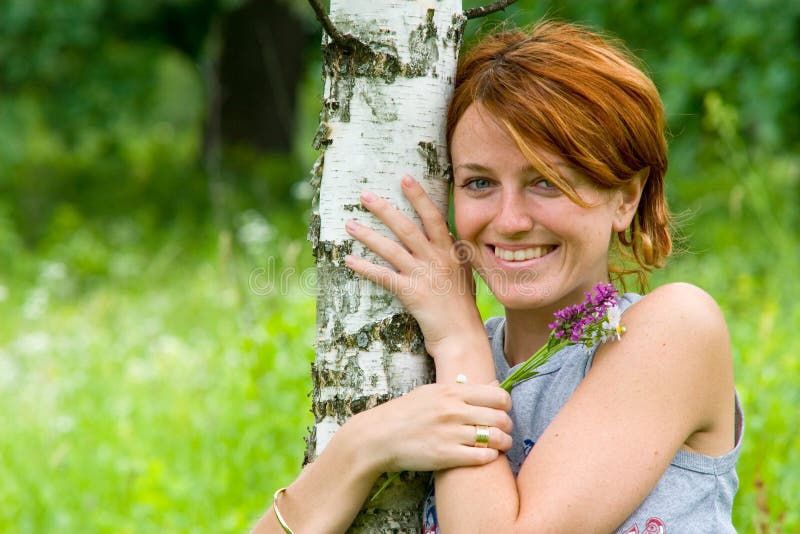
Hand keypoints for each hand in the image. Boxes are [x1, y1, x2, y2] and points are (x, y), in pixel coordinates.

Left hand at [344, 175, 483, 353]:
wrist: (462, 336)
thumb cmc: (461, 308)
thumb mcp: (462, 275)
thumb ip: (451, 255)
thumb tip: (444, 239)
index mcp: (450, 252)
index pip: (433, 217)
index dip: (419, 196)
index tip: (404, 178)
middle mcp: (437, 259)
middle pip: (407, 227)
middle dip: (384, 209)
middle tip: (364, 195)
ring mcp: (424, 275)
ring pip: (391, 249)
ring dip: (368, 236)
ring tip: (349, 225)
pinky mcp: (412, 293)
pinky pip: (383, 276)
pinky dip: (365, 268)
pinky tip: (348, 260)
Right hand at [351, 382, 512, 473]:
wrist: (378, 437)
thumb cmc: (405, 413)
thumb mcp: (431, 392)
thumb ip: (462, 388)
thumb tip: (493, 383)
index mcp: (451, 391)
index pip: (497, 395)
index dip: (506, 405)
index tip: (503, 411)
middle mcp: (454, 410)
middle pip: (500, 418)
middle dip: (507, 426)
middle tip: (504, 431)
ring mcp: (450, 433)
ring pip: (495, 438)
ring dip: (503, 443)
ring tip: (501, 445)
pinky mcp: (446, 456)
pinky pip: (481, 457)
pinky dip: (490, 458)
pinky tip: (487, 457)